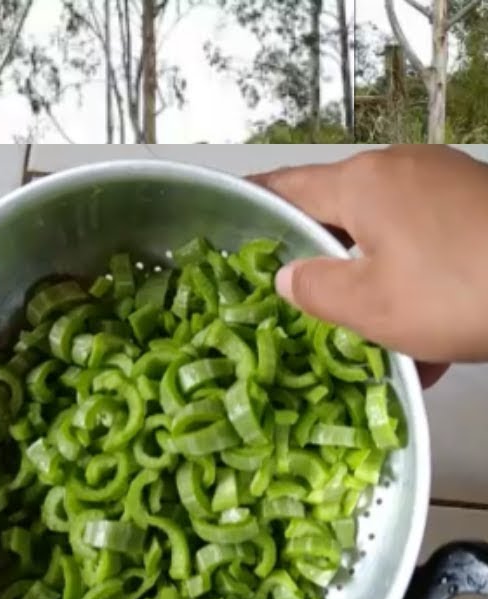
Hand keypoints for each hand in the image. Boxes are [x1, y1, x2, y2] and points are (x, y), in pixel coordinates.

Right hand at [245, 144, 487, 387]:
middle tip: (291, 303)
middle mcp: (400, 169)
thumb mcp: (370, 306)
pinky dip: (417, 286)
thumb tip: (288, 276)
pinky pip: (430, 244)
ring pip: (387, 237)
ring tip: (371, 344)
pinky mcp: (483, 207)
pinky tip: (429, 346)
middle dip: (318, 262)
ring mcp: (447, 184)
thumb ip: (314, 290)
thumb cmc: (461, 290)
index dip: (249, 204)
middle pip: (337, 213)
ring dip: (374, 286)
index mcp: (361, 183)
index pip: (283, 186)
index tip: (219, 219)